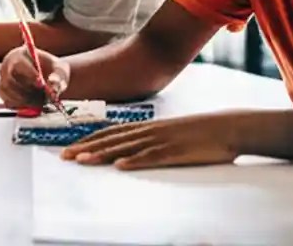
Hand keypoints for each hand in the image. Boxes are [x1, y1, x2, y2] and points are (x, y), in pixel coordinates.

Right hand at [0, 45, 69, 107]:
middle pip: (9, 79)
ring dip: (23, 99)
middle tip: (41, 98)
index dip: (29, 74)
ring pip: (6, 92)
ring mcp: (3, 79)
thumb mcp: (60, 71)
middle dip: (25, 91)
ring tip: (39, 101)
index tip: (41, 84)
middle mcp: (7, 65)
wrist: (50, 78)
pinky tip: (31, 104)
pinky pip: (7, 101)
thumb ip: (58, 77)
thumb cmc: (53, 71)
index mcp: (20, 54)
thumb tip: (53, 87)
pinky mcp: (3, 92)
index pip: (19, 63)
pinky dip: (19, 105)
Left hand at [60, 112, 243, 169]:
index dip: (88, 140)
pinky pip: (152, 157)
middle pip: (111, 140)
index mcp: (146, 126)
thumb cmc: (198, 132)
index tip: (69, 148)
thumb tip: (128, 150)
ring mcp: (162, 141)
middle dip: (86, 147)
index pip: (110, 133)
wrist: (228, 127)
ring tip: (82, 160)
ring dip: (102, 154)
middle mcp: (149, 131)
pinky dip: (135, 161)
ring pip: (125, 148)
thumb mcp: (168, 132)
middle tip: (64, 156)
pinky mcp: (176, 152)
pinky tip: (120, 166)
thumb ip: (149, 139)